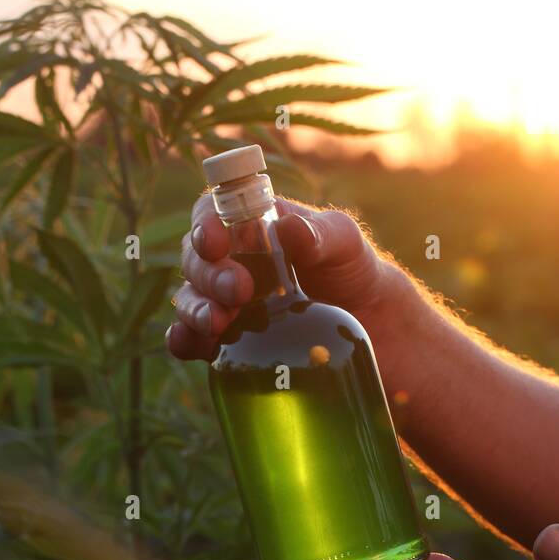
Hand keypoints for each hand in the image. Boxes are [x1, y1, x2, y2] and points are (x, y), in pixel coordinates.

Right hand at [166, 191, 393, 361]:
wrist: (373, 329)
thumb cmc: (355, 272)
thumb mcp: (346, 245)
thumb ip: (322, 234)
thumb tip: (287, 228)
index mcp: (252, 228)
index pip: (212, 214)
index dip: (205, 225)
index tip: (216, 243)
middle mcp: (232, 264)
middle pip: (196, 261)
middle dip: (208, 276)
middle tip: (239, 292)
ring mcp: (227, 305)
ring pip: (190, 300)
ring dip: (194, 310)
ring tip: (217, 323)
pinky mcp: (230, 343)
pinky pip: (193, 341)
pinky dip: (185, 342)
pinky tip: (193, 345)